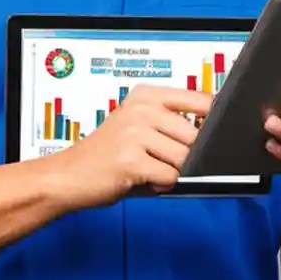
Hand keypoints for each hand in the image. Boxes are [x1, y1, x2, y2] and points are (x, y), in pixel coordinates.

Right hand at [50, 85, 212, 209]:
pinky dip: (161, 184)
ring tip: (147, 167)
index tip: (206, 131)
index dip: (209, 121)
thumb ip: (171, 121)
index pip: (199, 100)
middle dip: (184, 154)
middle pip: (195, 135)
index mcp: (146, 95)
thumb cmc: (105, 153)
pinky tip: (142, 178)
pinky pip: (169, 176)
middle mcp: (141, 109)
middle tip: (158, 158)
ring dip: (170, 170)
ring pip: (183, 158)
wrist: (67, 175)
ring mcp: (135, 133)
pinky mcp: (131, 160)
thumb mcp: (137, 123)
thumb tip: (212, 130)